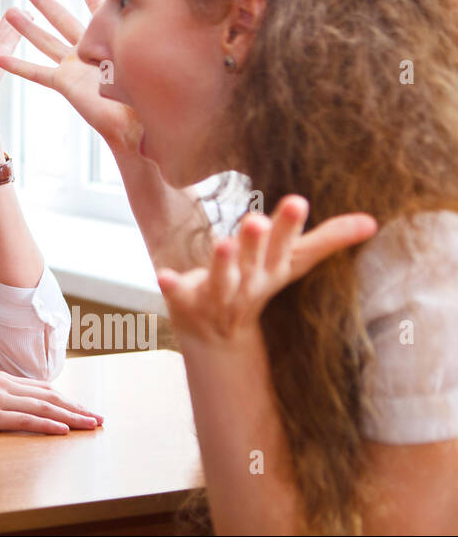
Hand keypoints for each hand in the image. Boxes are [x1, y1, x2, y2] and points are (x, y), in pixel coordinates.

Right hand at [0, 0, 141, 152]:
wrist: (134, 124)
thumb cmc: (148, 94)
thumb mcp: (147, 65)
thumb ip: (147, 46)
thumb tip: (160, 12)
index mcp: (110, 38)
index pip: (96, 4)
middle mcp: (88, 47)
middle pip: (61, 17)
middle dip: (43, 0)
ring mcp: (74, 65)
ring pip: (46, 41)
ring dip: (27, 27)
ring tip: (8, 12)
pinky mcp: (65, 83)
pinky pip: (38, 74)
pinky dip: (20, 67)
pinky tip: (1, 60)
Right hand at [0, 369, 102, 433]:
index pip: (40, 388)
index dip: (65, 398)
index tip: (81, 407)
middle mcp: (3, 385)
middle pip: (50, 396)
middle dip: (77, 407)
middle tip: (99, 417)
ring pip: (45, 407)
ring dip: (72, 416)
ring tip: (92, 424)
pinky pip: (26, 420)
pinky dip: (49, 424)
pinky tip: (65, 430)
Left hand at [156, 195, 377, 347]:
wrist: (218, 336)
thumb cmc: (256, 283)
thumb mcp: (291, 262)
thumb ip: (326, 239)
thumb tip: (372, 221)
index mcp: (271, 268)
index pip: (285, 246)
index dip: (289, 226)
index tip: (297, 200)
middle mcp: (248, 282)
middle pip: (254, 262)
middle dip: (255, 242)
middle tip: (255, 220)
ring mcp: (217, 294)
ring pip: (222, 280)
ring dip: (223, 264)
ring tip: (224, 244)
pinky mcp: (187, 301)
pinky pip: (179, 294)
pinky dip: (173, 287)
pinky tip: (163, 275)